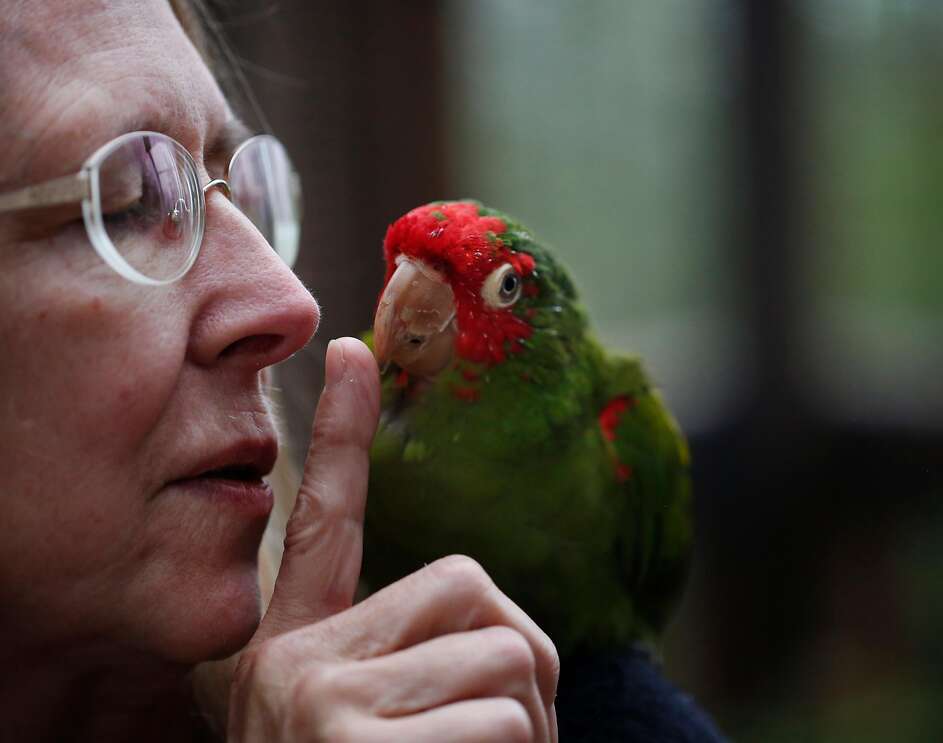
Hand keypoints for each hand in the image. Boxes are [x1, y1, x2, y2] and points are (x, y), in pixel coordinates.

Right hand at [227, 337, 558, 741]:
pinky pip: (500, 718)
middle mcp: (290, 664)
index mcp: (295, 650)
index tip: (352, 351)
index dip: (342, 435)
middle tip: (510, 727)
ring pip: (503, 654)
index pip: (325, 524)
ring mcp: (316, 701)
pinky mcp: (348, 740)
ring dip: (527, 723)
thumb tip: (508, 644)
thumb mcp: (365, 729)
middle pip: (466, 581)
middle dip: (514, 656)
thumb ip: (407, 663)